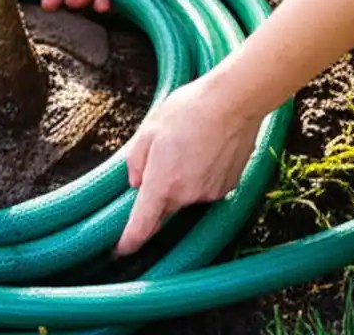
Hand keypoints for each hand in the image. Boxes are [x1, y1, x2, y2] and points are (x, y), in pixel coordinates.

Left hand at [114, 71, 264, 255]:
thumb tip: (136, 183)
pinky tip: (204, 151)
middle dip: (158, 195)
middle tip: (162, 161)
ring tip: (187, 146)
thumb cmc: (187, 111)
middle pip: (164, 208)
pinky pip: (206, 189)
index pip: (142, 225)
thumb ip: (135, 162)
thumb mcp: (148, 131)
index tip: (120, 250)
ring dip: (181, 181)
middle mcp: (188, 196)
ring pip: (186, 197)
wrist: (233, 102)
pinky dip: (200, 176)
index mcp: (163, 184)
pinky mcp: (229, 188)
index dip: (130, 241)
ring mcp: (211, 194)